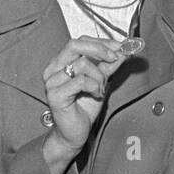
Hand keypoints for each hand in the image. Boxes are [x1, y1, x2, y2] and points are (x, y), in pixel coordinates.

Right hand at [42, 37, 128, 153]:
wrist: (75, 133)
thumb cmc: (84, 108)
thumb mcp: (101, 81)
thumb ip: (109, 65)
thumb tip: (122, 51)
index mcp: (61, 62)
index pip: (81, 41)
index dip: (103, 42)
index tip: (121, 46)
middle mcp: (53, 69)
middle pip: (75, 45)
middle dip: (100, 49)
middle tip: (115, 58)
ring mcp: (52, 82)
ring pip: (82, 64)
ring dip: (99, 76)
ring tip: (100, 89)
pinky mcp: (55, 95)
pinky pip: (81, 81)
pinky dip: (95, 86)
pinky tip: (95, 95)